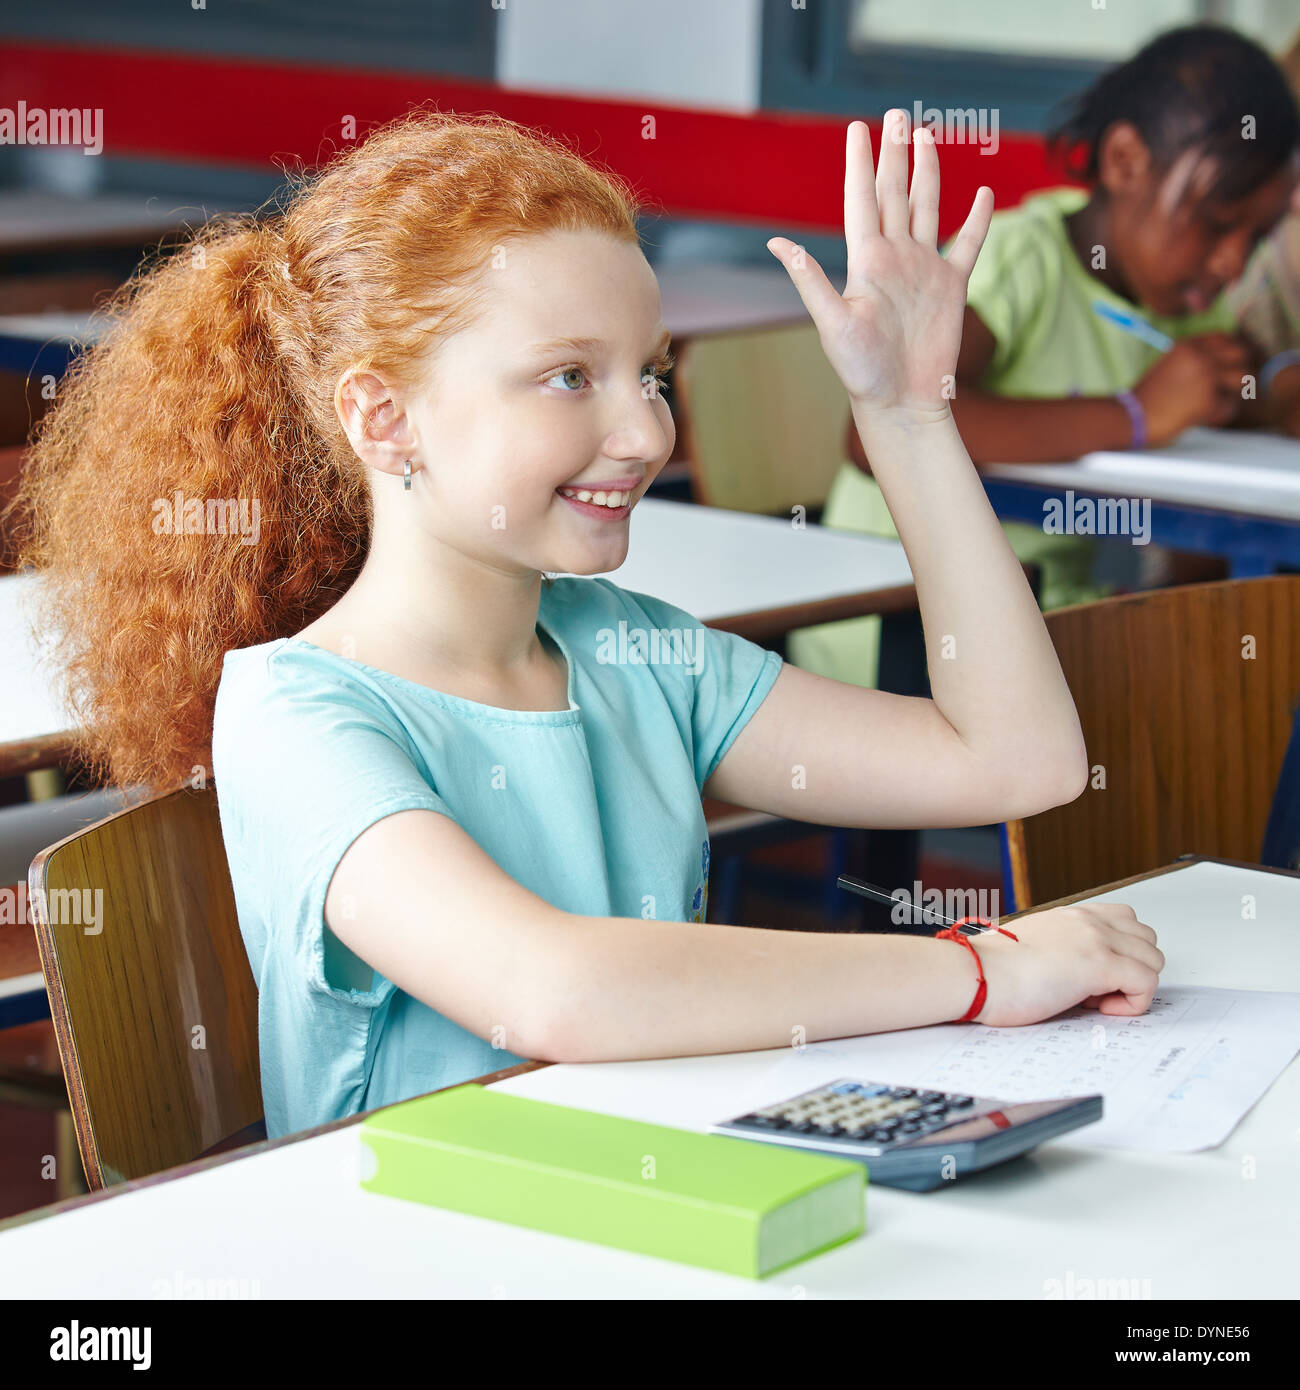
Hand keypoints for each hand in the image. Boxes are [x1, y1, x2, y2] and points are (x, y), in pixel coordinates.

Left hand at [766, 111, 992, 417]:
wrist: (901, 402)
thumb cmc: (861, 371)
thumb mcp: (832, 323)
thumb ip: (809, 279)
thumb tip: (776, 243)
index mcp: (865, 262)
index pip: (861, 200)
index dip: (859, 164)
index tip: (856, 129)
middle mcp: (895, 258)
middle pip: (894, 194)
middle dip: (894, 154)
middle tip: (895, 115)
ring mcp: (924, 270)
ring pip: (926, 208)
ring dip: (927, 174)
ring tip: (926, 136)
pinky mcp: (951, 287)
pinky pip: (967, 245)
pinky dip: (976, 220)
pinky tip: (982, 195)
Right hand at [967, 901, 1163, 1026]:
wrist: (978, 974)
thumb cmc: (993, 969)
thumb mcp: (1033, 945)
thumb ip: (1062, 949)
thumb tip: (1075, 973)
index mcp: (1072, 916)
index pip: (1126, 921)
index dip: (1120, 953)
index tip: (1096, 976)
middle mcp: (1088, 921)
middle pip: (1147, 940)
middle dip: (1132, 969)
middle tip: (1099, 990)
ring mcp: (1097, 940)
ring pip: (1153, 961)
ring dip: (1133, 985)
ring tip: (1098, 1000)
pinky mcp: (1101, 964)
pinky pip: (1147, 984)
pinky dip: (1132, 1004)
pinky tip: (1100, 1009)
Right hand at [1133, 334, 1250, 444]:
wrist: (1131, 417)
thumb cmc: (1148, 397)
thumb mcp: (1169, 365)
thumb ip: (1194, 359)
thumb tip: (1225, 362)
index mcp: (1188, 346)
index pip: (1225, 338)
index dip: (1232, 351)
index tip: (1229, 365)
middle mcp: (1200, 357)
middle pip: (1242, 354)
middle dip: (1239, 370)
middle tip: (1231, 386)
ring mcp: (1206, 378)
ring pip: (1242, 379)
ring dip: (1232, 393)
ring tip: (1215, 404)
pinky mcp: (1208, 400)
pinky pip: (1230, 407)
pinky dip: (1219, 415)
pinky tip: (1202, 419)